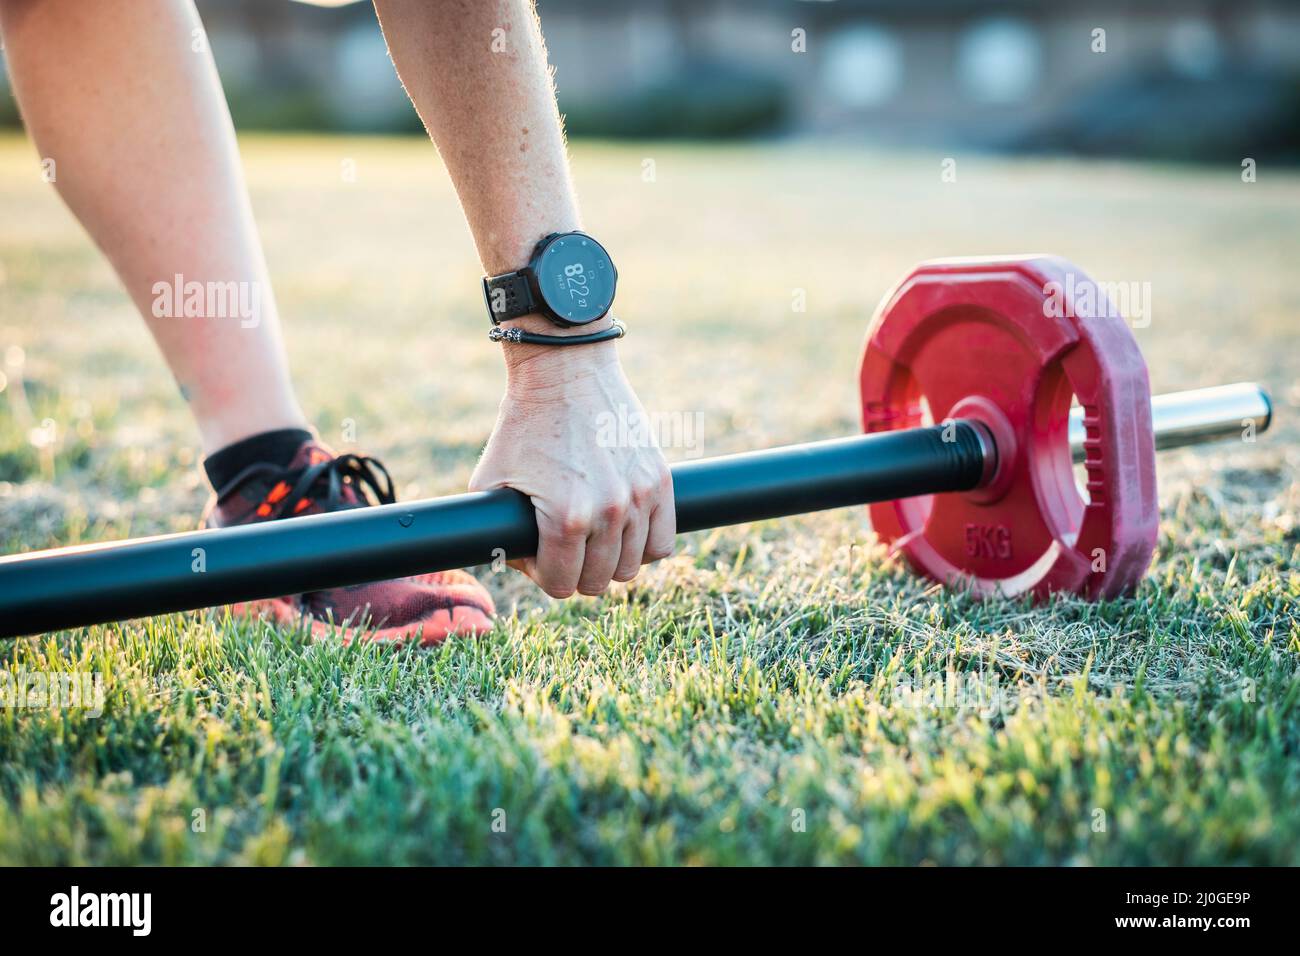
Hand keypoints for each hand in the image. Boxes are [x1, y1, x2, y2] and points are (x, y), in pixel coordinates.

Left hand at [469, 340, 674, 597]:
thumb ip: (497, 531)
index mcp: (567, 517)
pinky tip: (623, 531)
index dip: (543, 574)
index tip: (537, 552)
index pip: (562, 584)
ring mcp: (641, 495)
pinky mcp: (661, 479)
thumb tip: (514, 566)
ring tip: (591, 536)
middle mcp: (610, 510)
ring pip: (632, 567)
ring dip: (609, 559)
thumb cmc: (523, 424)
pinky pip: (663, 542)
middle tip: (562, 544)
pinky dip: (644, 546)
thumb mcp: (491, 480)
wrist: (566, 370)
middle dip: (576, 570)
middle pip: (598, 582)